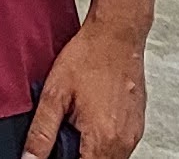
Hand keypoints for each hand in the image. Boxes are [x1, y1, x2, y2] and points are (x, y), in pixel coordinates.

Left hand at [29, 0, 150, 158]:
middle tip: (63, 134)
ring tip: (77, 124)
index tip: (55, 149)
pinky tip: (92, 120)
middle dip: (76, 156)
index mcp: (103, 139)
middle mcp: (124, 141)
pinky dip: (103, 142)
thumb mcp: (54, 94)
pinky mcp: (138, 125)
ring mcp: (134, 134)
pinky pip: (119, 147)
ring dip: (90, 151)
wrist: (118, 32)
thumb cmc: (90, 55)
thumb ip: (40, 133)